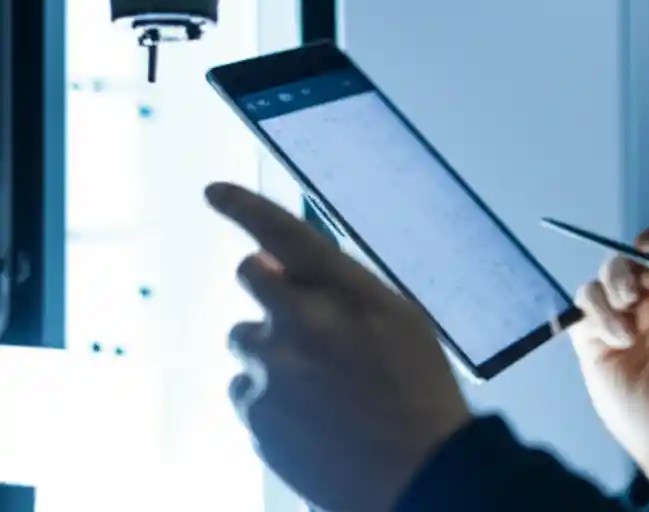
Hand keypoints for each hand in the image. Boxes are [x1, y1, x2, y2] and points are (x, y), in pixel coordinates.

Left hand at [208, 182, 471, 511]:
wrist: (416, 472)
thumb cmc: (418, 390)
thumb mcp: (399, 319)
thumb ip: (338, 286)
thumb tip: (270, 265)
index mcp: (346, 294)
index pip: (285, 234)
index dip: (244, 206)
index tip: (213, 192)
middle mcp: (301, 324)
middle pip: (250, 275)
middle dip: (270, 286)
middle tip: (304, 320)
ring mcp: (271, 372)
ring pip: (245, 336)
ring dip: (270, 347)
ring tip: (317, 383)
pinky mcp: (253, 415)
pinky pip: (243, 387)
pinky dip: (268, 393)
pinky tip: (309, 414)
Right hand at [569, 223, 648, 492]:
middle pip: (630, 254)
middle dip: (629, 264)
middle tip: (637, 292)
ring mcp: (624, 315)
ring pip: (605, 275)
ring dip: (613, 289)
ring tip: (629, 327)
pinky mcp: (596, 338)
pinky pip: (585, 305)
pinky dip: (597, 313)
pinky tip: (619, 339)